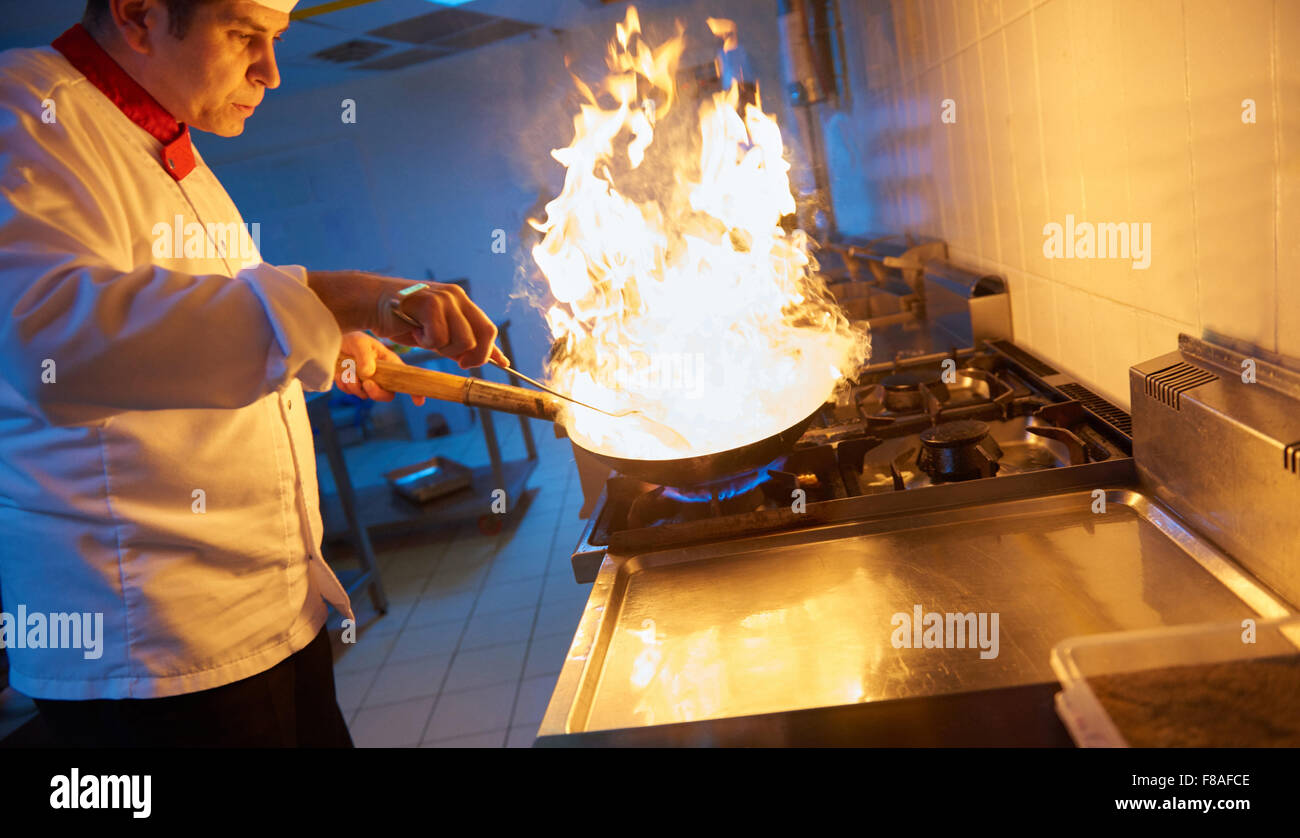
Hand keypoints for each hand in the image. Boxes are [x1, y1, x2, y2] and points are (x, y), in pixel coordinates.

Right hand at [308, 271, 507, 368]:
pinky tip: (415, 332)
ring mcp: (444, 298)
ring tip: (425, 339)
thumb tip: (492, 358)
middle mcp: (457, 297)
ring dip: (443, 349)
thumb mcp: (437, 333)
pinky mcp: (430, 303)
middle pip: (483, 335)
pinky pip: (440, 338)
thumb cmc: (403, 320)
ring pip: (463, 340)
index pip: (487, 328)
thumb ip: (460, 342)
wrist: (371, 303)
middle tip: (457, 362)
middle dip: (473, 356)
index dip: (493, 350)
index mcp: (461, 302)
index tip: (504, 365)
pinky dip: (426, 342)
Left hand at [334, 331, 424, 405]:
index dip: (414, 391)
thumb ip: (365, 357)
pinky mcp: (353, 386)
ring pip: (365, 395)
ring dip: (354, 386)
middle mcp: (381, 375)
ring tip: (346, 371)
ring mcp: (367, 382)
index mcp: (389, 363)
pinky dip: (344, 384)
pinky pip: (351, 392)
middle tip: (366, 383)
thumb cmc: (352, 339)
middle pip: (387, 394)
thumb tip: (369, 375)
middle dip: (376, 392)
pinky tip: (340, 373)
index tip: (419, 402)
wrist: (332, 341)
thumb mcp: (360, 343)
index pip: (406, 378)